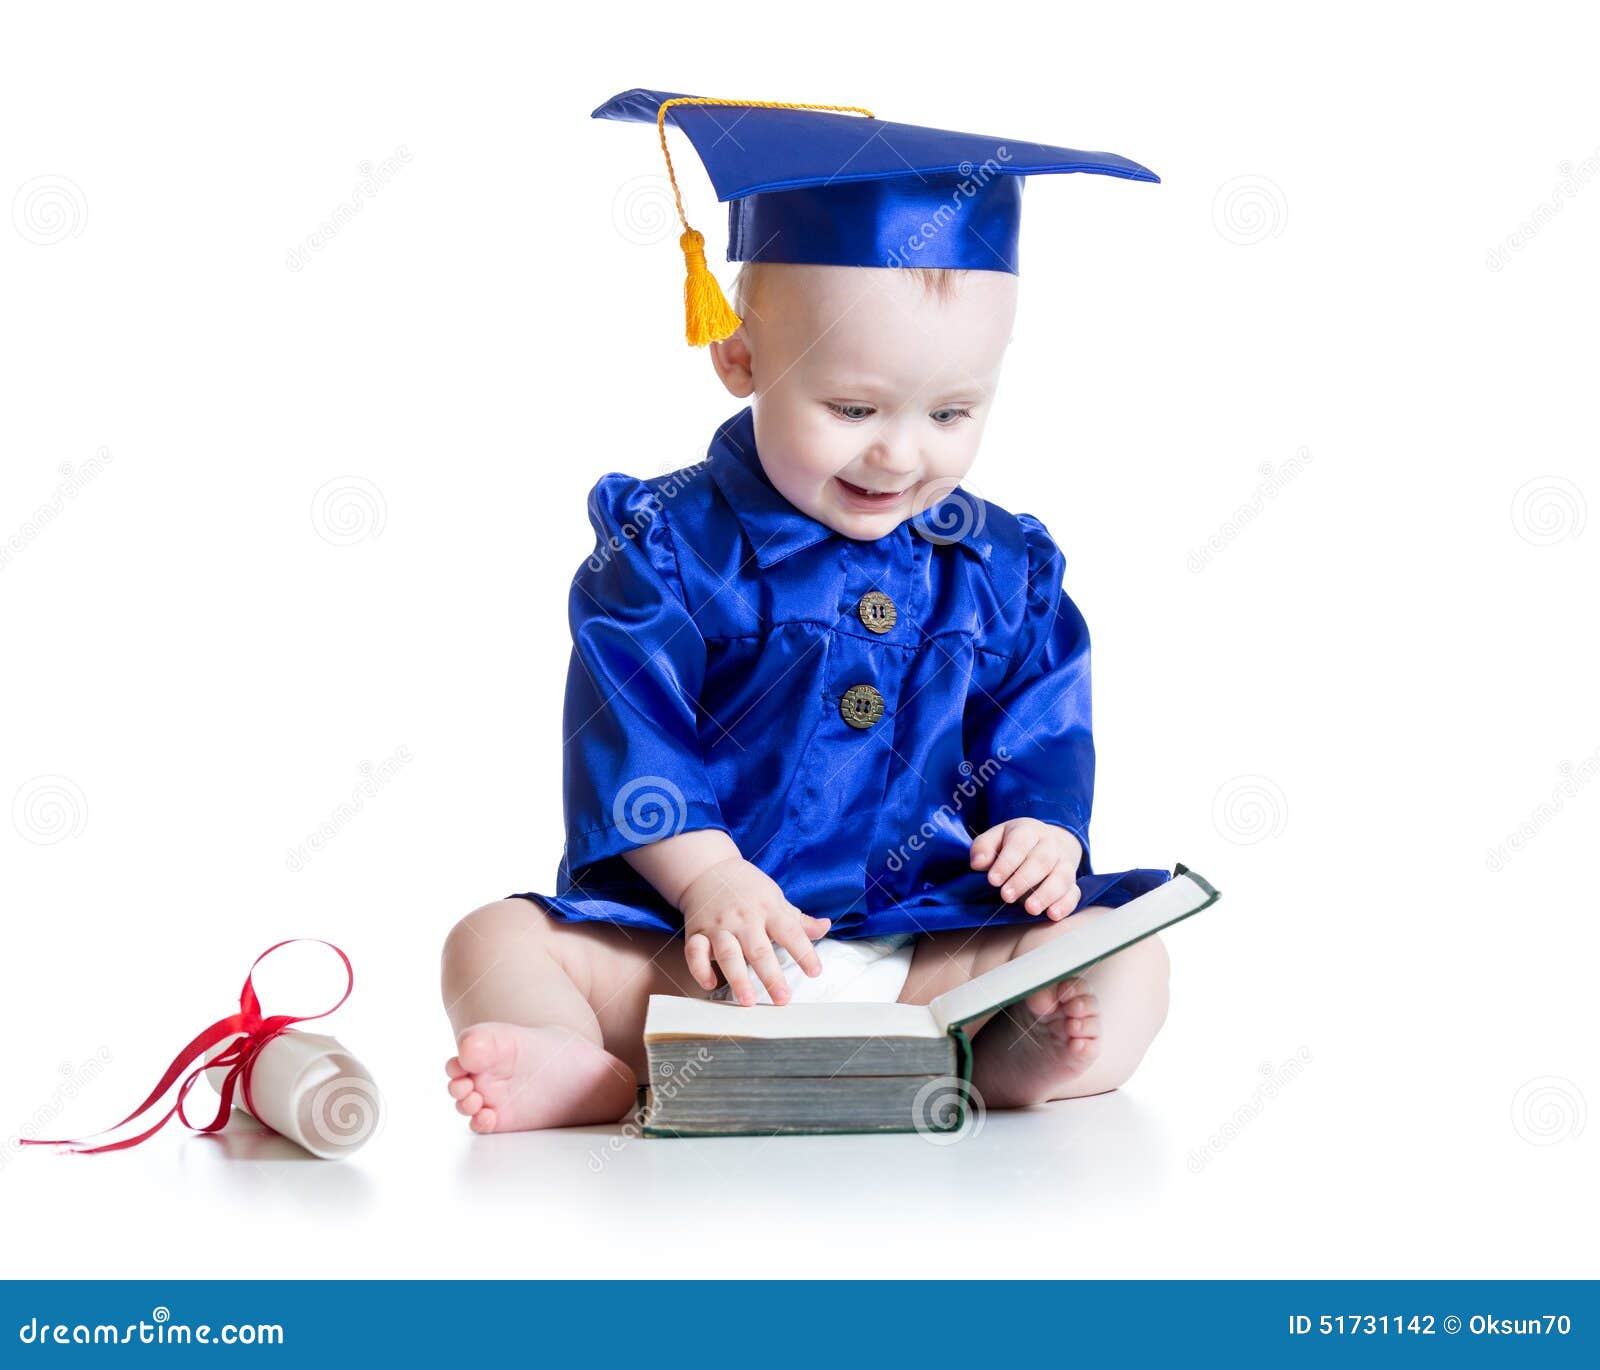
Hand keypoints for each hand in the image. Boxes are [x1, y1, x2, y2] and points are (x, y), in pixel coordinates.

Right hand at [679, 857, 830, 1005]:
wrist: (708, 868)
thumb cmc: (747, 888)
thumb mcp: (776, 898)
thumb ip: (799, 920)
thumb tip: (825, 927)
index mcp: (768, 909)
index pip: (790, 932)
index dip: (804, 952)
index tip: (815, 972)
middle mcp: (744, 919)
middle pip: (759, 949)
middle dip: (771, 976)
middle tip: (782, 998)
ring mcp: (719, 926)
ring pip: (727, 954)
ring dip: (737, 978)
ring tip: (748, 1000)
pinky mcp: (697, 932)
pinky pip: (695, 952)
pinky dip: (700, 969)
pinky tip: (710, 984)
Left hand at [969, 818, 1082, 919]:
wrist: (1048, 842)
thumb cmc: (1014, 844)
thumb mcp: (995, 838)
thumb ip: (983, 848)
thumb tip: (978, 864)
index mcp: (1029, 830)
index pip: (1020, 843)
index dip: (1007, 862)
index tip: (992, 880)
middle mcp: (1050, 845)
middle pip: (1042, 860)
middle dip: (1024, 880)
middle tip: (1006, 896)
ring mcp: (1064, 863)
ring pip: (1061, 877)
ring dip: (1046, 894)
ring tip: (1030, 909)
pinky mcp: (1072, 882)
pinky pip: (1074, 893)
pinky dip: (1066, 904)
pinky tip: (1053, 915)